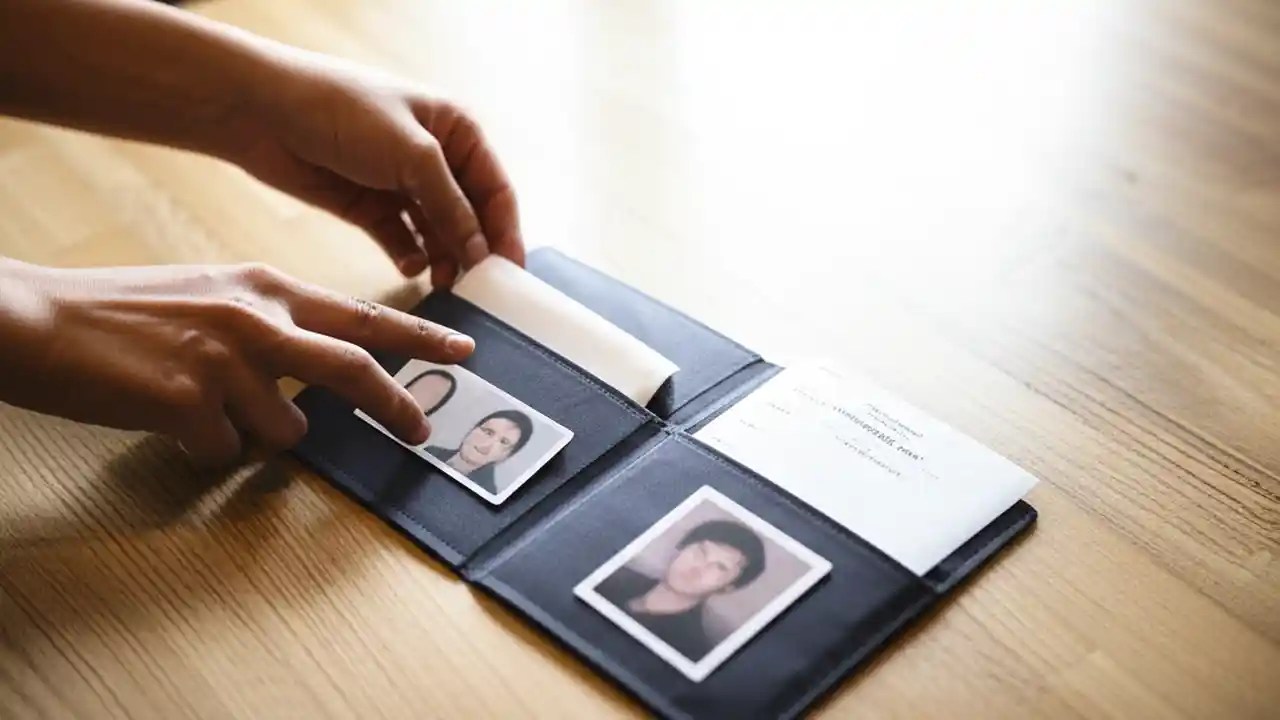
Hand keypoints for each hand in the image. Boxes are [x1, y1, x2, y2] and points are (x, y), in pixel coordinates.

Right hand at [0, 259, 470, 466]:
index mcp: (265, 287)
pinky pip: (224, 451)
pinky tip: (165, 416)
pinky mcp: (189, 403)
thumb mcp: (213, 295)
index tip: (465, 349)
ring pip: (284, 429)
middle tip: (422, 432)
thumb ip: (271, 325)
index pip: (363, 314)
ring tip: (200, 403)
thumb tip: (314, 375)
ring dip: (255, 433)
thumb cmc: (126, 311)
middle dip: (396, 406)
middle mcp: (256, 319)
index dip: (419, 336)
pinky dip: (203, 447)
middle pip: (354, 369)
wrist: (38, 321)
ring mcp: (225, 361)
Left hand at [225, 49, 523, 288]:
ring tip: (444, 284)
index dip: (506, 230)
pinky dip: (409, 255)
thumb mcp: (412, 155)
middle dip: (474, 249)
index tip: (511, 272)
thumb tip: (482, 252)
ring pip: (437, 232)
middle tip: (479, 288)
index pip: (495, 189)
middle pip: (469, 215)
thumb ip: (451, 207)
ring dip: (443, 258)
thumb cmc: (344, 111)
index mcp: (456, 130)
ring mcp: (400, 184)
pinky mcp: (369, 207)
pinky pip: (401, 239)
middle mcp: (434, 158)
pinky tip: (410, 268)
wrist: (264, 113)